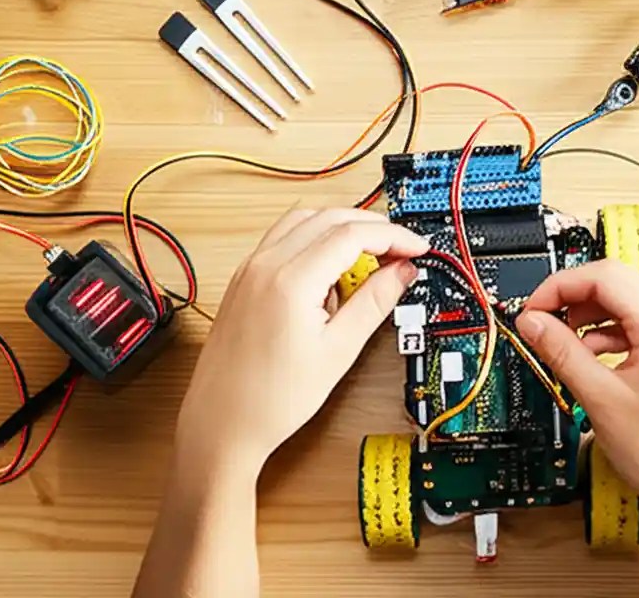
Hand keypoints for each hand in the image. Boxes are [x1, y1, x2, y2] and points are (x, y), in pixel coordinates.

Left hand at [174, 208, 428, 476]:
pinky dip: (315, 238)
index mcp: (290, 281)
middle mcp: (265, 265)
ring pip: (305, 219)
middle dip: (372, 227)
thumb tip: (402, 272)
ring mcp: (250, 269)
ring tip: (371, 256)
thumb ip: (374, 302)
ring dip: (342, 226)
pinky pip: (284, 238)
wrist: (223, 421)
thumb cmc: (271, 399)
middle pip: (330, 217)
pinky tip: (332, 269)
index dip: (392, 237)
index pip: (352, 234)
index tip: (415, 249)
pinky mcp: (244, 278)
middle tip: (401, 251)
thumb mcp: (338, 351)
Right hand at [515, 260, 638, 526]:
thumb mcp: (600, 399)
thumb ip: (562, 353)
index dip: (561, 286)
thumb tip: (532, 322)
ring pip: (622, 305)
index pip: (605, 276)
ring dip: (586, 318)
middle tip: (540, 322)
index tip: (533, 309)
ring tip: (559, 345)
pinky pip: (631, 328)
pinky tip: (584, 360)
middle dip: (572, 298)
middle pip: (614, 284)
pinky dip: (602, 336)